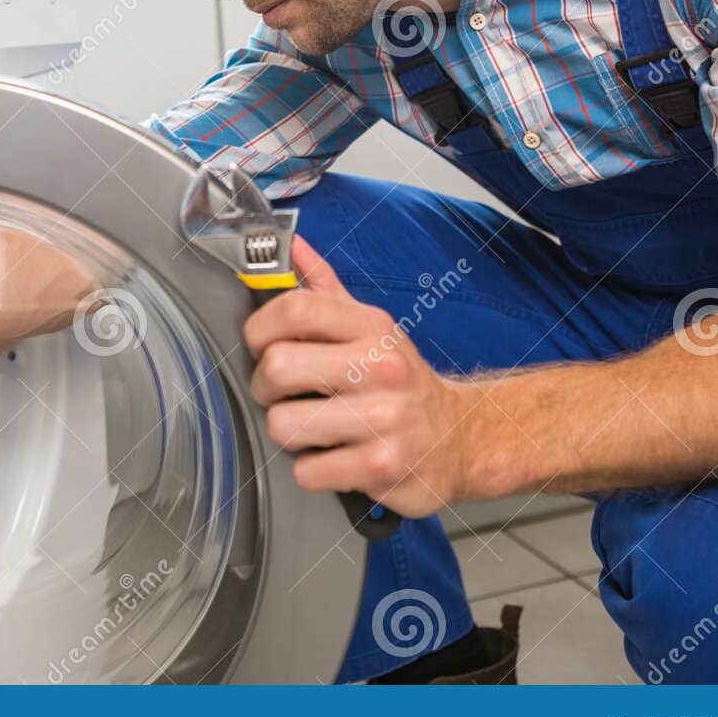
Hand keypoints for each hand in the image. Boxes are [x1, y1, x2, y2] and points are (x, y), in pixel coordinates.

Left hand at [244, 237, 473, 517]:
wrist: (458, 437)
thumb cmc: (400, 380)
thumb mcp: (371, 328)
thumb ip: (326, 286)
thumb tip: (292, 245)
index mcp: (372, 327)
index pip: (294, 308)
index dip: (259, 329)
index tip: (261, 346)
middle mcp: (381, 368)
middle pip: (278, 368)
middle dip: (265, 387)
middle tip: (282, 394)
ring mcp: (384, 420)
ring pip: (283, 425)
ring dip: (289, 433)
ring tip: (315, 428)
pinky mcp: (381, 468)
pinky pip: (307, 471)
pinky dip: (312, 470)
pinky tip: (336, 457)